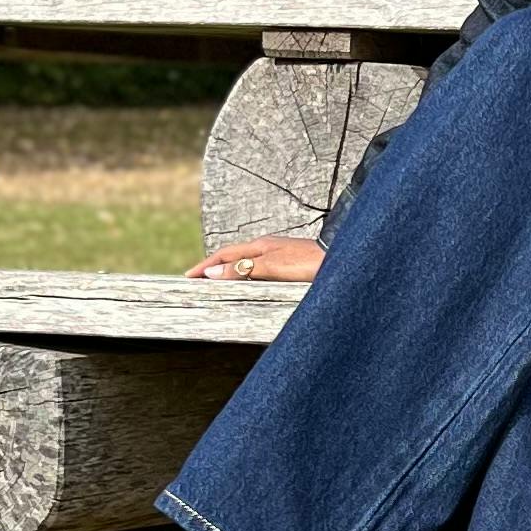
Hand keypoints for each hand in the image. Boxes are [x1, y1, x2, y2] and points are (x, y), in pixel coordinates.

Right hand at [191, 235, 325, 283]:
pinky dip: (245, 277)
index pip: (225, 255)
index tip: (188, 276)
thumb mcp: (272, 267)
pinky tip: (247, 285)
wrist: (341, 261)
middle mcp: (268, 248)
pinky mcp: (289, 265)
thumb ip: (243, 269)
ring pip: (246, 264)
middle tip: (196, 280)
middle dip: (213, 268)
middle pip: (234, 257)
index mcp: (261, 245)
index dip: (206, 266)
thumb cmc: (309, 263)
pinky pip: (259, 270)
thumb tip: (214, 273)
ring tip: (215, 284)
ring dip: (229, 272)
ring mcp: (279, 255)